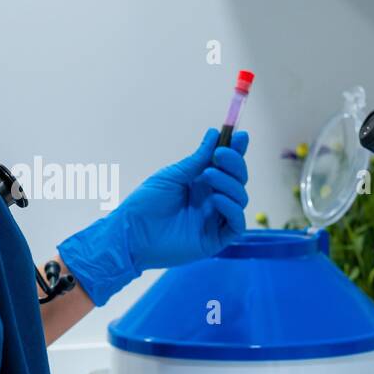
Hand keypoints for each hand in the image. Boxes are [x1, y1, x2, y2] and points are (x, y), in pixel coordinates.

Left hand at [123, 126, 248, 271]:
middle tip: (220, 154)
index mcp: (201, 183)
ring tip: (208, 174)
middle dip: (234, 163)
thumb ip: (197, 159)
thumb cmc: (146, 204)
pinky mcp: (216, 239)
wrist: (132, 233)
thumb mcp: (173, 176)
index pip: (227, 165)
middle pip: (238, 179)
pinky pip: (236, 223)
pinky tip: (217, 198)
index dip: (237, 150)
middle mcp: (212, 199)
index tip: (241, 135)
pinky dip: (231, 208)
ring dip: (229, 183)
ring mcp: (215, 219)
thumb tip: (215, 134)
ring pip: (240, 198)